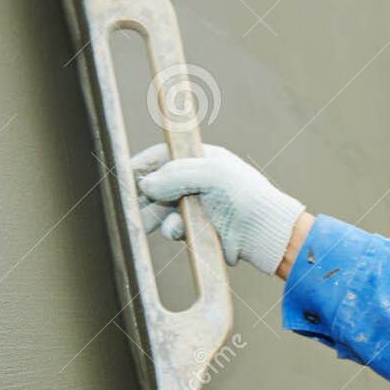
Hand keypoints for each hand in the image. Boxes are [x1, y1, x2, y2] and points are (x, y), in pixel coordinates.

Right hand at [132, 143, 304, 275]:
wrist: (267, 233)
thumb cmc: (248, 196)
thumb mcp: (213, 175)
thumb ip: (177, 175)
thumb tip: (146, 184)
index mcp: (202, 159)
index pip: (163, 157)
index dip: (142, 165)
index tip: (123, 175)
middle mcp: (196, 181)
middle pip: (156, 185)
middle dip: (142, 195)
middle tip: (128, 205)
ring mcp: (197, 205)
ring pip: (161, 208)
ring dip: (154, 215)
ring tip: (153, 223)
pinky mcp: (198, 228)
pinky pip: (173, 227)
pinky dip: (172, 229)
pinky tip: (177, 231)